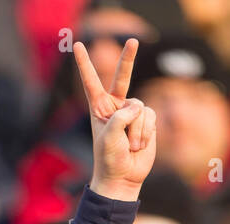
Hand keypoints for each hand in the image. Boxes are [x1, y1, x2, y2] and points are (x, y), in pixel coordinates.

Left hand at [74, 38, 156, 201]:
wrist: (124, 178)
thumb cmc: (109, 158)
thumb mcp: (109, 136)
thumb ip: (121, 117)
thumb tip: (139, 107)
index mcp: (98, 108)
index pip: (91, 82)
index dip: (85, 64)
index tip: (78, 45)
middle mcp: (116, 107)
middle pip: (123, 77)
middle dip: (128, 58)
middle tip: (133, 39)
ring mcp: (132, 113)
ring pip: (141, 107)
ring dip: (136, 130)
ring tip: (129, 145)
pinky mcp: (147, 122)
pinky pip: (151, 117)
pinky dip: (145, 133)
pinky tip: (138, 145)